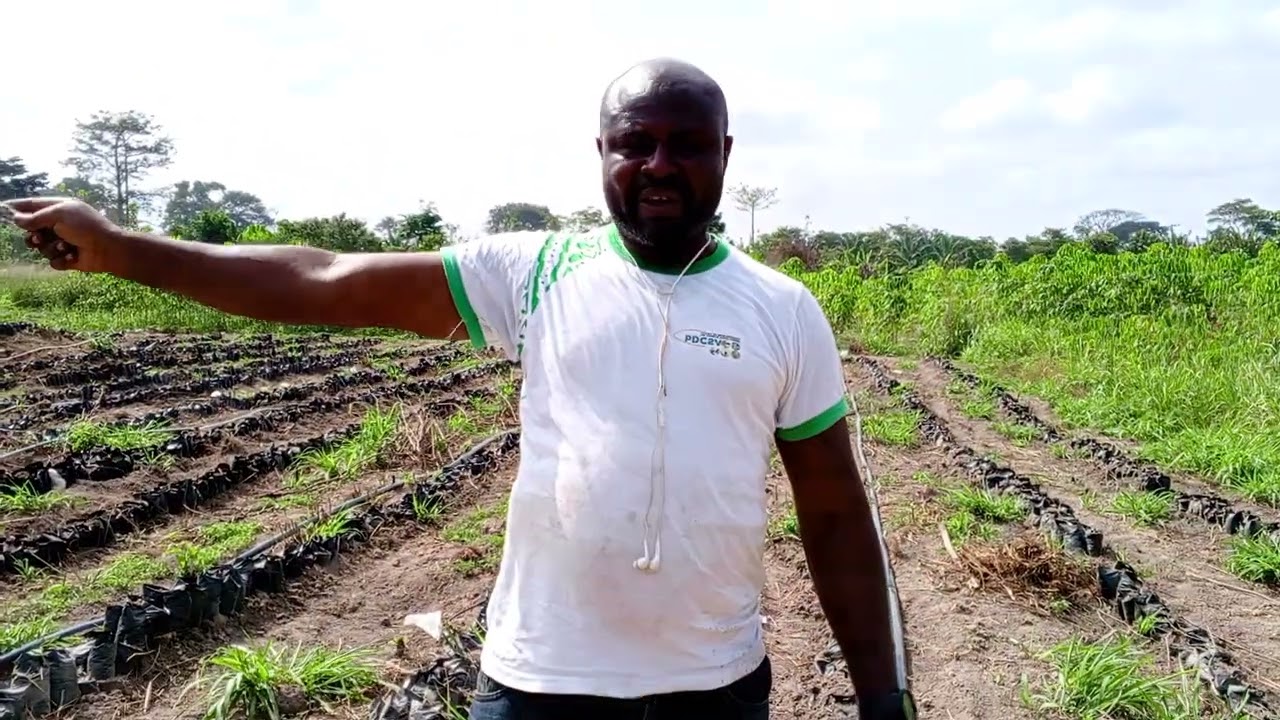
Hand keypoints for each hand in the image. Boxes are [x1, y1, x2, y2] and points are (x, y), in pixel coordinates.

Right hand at [2, 197, 121, 272]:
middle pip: (32, 230)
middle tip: (38, 237)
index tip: (3, 208)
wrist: (108, 249)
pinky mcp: (66, 258)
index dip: (18, 207)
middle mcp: (60, 224)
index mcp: (60, 208)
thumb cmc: (86, 227)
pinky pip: (52, 261)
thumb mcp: (59, 215)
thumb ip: (36, 216)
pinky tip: (73, 256)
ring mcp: (63, 241)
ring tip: (64, 245)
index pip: (34, 205)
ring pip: (40, 247)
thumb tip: (16, 218)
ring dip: (50, 247)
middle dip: (33, 235)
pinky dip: (61, 259)